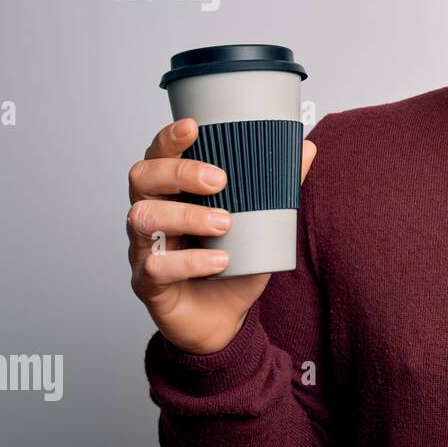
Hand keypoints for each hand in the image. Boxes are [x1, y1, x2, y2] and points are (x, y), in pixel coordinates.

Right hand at [126, 118, 316, 354]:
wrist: (223, 320)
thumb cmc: (234, 264)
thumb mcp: (261, 223)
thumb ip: (279, 187)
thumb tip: (305, 148)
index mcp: (172, 192)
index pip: (159, 155)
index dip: (169, 138)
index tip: (193, 127)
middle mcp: (151, 213)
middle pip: (142, 177)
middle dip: (179, 172)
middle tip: (220, 180)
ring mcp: (144, 248)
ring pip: (142, 218)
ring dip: (186, 215)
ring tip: (225, 223)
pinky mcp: (147, 282)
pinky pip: (155, 266)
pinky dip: (191, 261)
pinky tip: (220, 261)